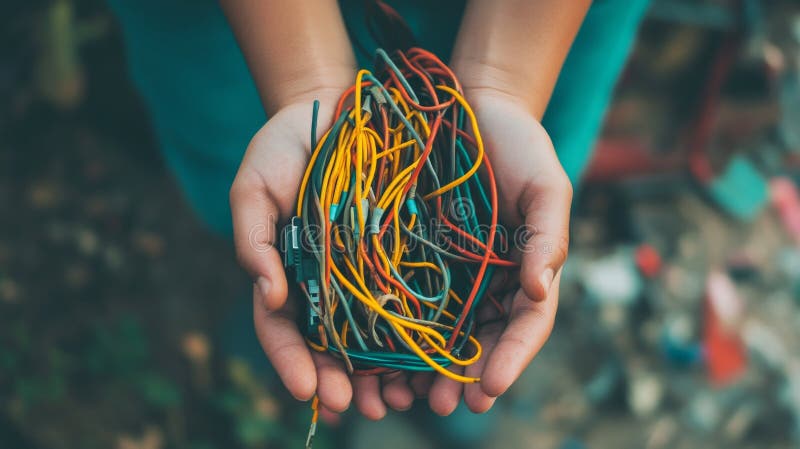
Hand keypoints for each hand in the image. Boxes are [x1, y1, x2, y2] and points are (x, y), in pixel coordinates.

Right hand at [230, 90, 419, 420]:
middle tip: (357, 407)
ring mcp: (359, 272)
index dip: (291, 363)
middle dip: (339, 380)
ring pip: (369, 334)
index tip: (307, 391)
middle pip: (327, 346)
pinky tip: (427, 359)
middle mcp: (323, 283)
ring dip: (380, 373)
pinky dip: (413, 333)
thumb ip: (254, 239)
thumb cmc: (282, 149)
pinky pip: (405, 299)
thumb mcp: (253, 187)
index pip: (281, 330)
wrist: (333, 110)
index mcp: (284, 274)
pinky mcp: (397, 255)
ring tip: (397, 401)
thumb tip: (269, 295)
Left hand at [426, 88, 572, 414]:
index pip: (525, 326)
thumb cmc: (519, 147)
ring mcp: (451, 273)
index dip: (510, 359)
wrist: (472, 110)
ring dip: (425, 368)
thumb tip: (537, 290)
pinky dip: (394, 332)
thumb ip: (547, 237)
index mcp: (526, 273)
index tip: (489, 387)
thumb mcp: (546, 187)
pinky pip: (404, 299)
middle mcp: (489, 282)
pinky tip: (376, 357)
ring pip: (440, 331)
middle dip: (464, 377)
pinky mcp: (412, 257)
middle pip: (481, 341)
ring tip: (405, 395)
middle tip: (443, 403)